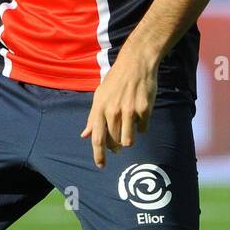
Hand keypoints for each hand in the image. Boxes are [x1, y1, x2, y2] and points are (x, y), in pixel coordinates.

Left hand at [80, 43, 158, 168]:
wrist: (135, 64)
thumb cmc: (115, 81)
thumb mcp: (99, 97)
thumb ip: (93, 118)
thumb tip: (85, 135)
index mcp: (99, 109)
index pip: (97, 138)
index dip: (99, 155)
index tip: (101, 165)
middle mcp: (113, 111)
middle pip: (114, 142)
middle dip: (116, 147)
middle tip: (118, 144)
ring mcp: (129, 111)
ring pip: (129, 140)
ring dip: (129, 139)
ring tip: (129, 128)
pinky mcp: (144, 109)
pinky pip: (143, 128)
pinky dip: (142, 126)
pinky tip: (140, 115)